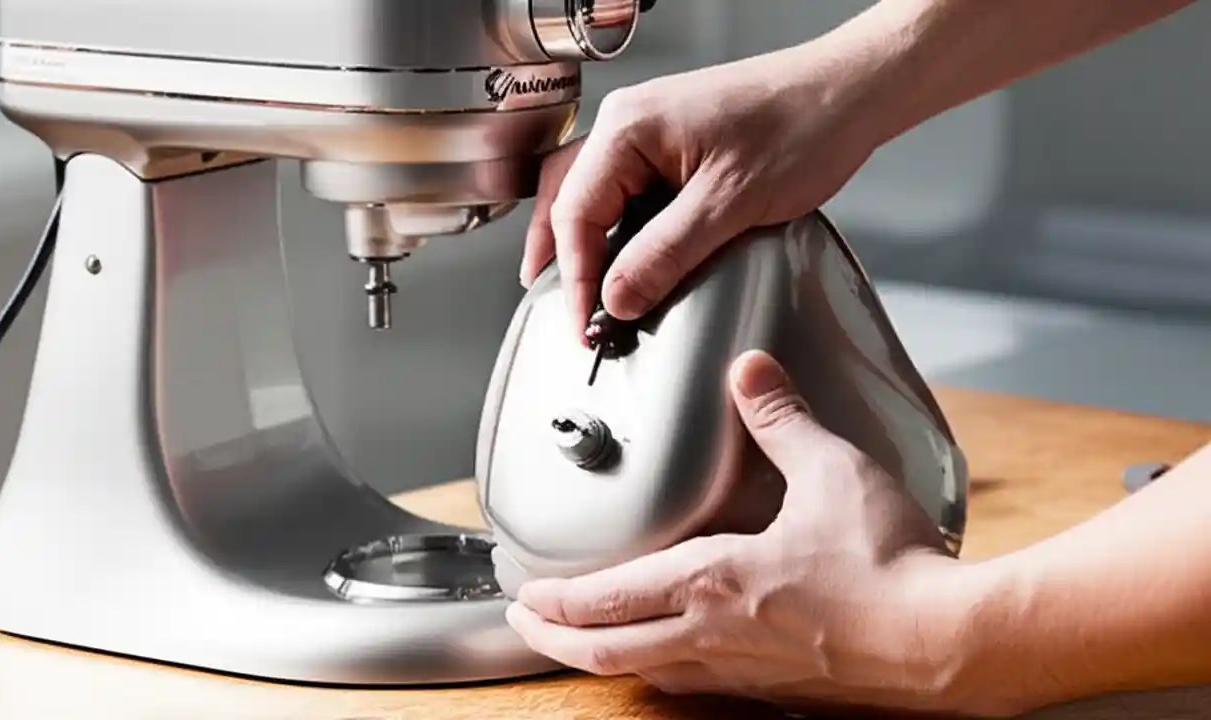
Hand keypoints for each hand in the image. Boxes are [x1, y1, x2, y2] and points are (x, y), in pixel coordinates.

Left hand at [506, 351, 981, 714]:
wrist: (951, 645)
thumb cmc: (892, 567)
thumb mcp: (832, 473)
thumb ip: (781, 420)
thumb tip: (748, 373)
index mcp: (714, 582)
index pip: (607, 597)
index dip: (557, 598)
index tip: (528, 591)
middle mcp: (715, 637)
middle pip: (606, 651)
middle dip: (556, 638)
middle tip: (529, 623)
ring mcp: (743, 674)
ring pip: (647, 675)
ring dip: (602, 657)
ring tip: (583, 639)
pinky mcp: (776, 693)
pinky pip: (696, 688)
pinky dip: (661, 672)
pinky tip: (669, 660)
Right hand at [520, 45, 885, 337]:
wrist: (849, 94)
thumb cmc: (800, 127)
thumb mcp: (729, 203)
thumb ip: (665, 254)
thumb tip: (617, 298)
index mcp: (628, 128)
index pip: (575, 212)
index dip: (576, 276)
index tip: (588, 323)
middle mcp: (629, 123)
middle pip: (567, 197)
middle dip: (559, 257)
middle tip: (559, 309)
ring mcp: (649, 130)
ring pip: (592, 192)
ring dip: (581, 241)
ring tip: (576, 287)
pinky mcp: (673, 144)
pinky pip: (625, 188)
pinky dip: (614, 226)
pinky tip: (620, 255)